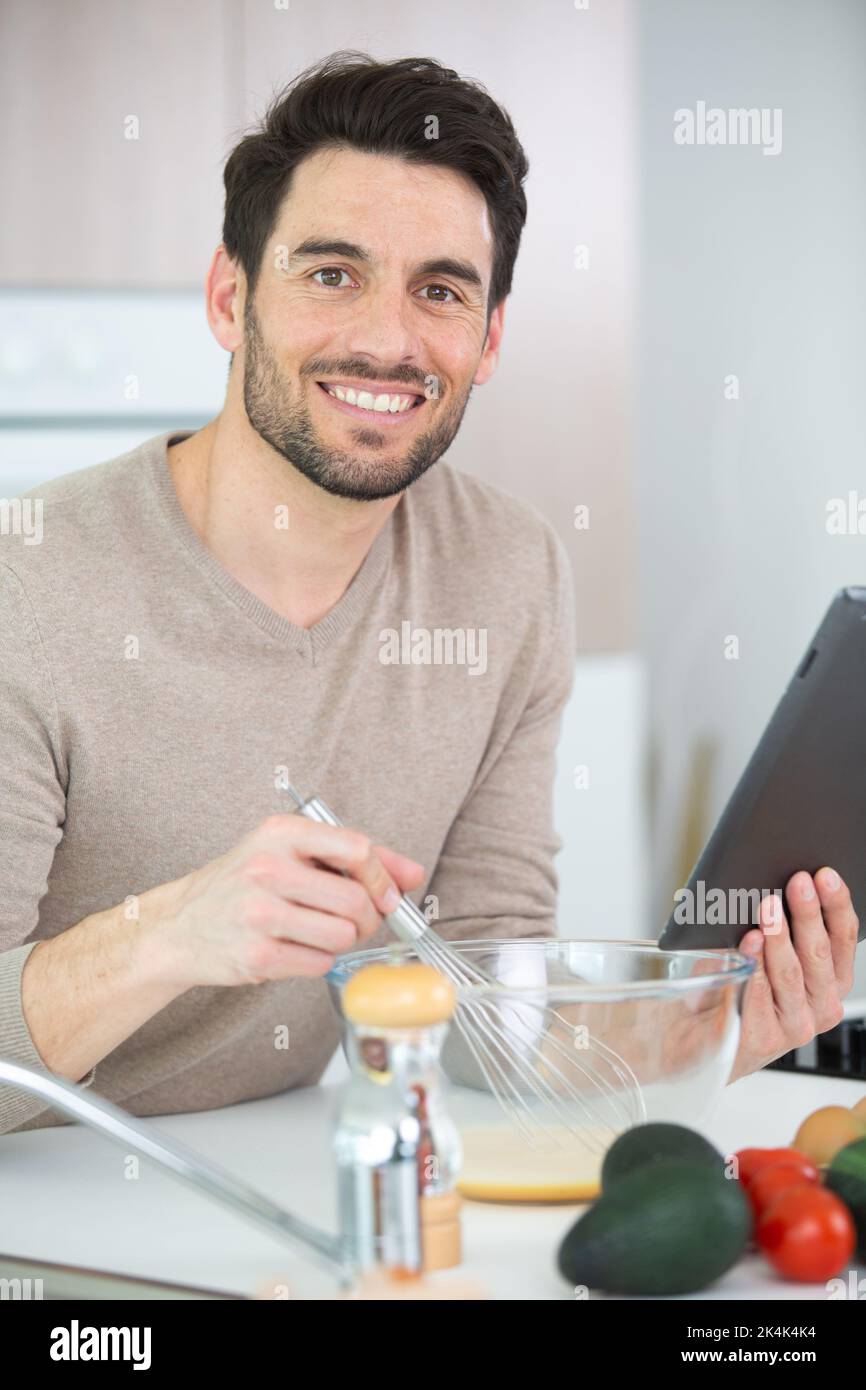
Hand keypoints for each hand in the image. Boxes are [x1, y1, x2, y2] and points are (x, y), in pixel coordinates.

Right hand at [137, 813, 425, 989]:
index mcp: (280, 833)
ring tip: (315, 932)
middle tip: (352, 920)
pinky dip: (317, 960)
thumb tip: (412, 874)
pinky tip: (292, 948)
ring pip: (344, 936)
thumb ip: (354, 859)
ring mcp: (260, 914)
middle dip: (367, 918)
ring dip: (342, 941)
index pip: (357, 848)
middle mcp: (267, 869)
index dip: (383, 876)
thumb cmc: (242, 886)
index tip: (386, 894)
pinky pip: (321, 963)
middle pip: (356, 900)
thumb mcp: (290, 853)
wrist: (179, 926)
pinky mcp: (257, 956)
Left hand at [728, 867, 858, 1082]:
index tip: (825, 875)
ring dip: (780, 936)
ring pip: (792, 973)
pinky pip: (759, 993)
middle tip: (799, 881)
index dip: (836, 904)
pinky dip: (754, 964)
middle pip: (819, 953)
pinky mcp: (767, 1039)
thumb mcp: (762, 952)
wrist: (698, 1035)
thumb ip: (774, 927)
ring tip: (769, 906)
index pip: (843, 937)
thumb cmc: (732, 986)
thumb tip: (773, 887)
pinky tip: (748, 943)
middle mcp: (821, 1004)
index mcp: (830, 979)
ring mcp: (796, 1025)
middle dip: (809, 913)